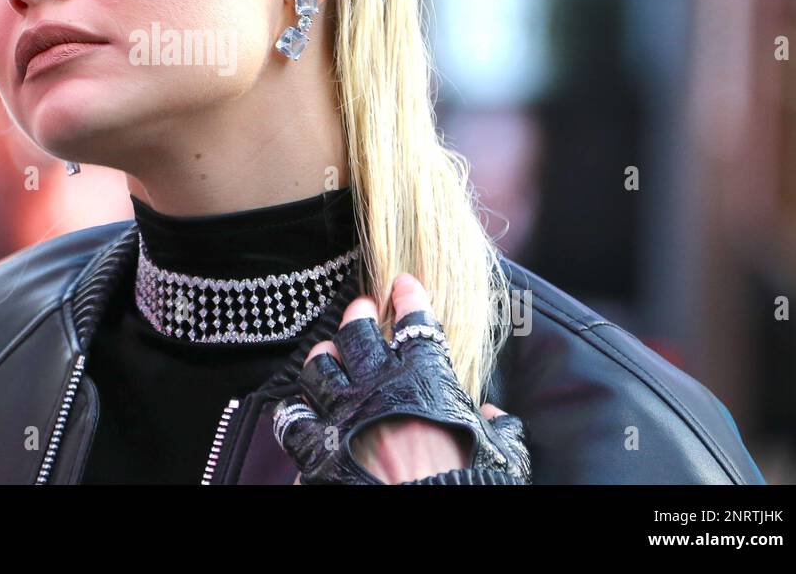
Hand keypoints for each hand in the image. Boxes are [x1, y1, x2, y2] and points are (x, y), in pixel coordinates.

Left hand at [275, 272, 530, 484]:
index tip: (403, 284)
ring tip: (326, 353)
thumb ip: (501, 430)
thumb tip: (500, 418)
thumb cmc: (467, 483)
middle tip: (361, 307)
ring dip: (322, 358)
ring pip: (319, 367)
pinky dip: (296, 414)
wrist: (425, 511)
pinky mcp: (319, 447)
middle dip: (358, 313)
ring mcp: (344, 414)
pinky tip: (299, 411)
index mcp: (426, 379)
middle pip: (356, 332)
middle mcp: (379, 386)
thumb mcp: (501, 455)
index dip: (409, 297)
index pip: (417, 323)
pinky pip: (293, 420)